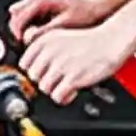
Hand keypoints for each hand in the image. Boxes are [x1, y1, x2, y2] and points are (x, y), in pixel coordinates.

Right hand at [8, 0, 115, 45]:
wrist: (98, 8)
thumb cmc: (86, 13)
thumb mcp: (65, 24)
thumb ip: (44, 31)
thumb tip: (29, 39)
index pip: (17, 17)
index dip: (17, 34)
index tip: (22, 45)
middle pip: (16, 16)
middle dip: (19, 32)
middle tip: (28, 45)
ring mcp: (40, 0)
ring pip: (21, 17)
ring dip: (25, 30)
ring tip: (36, 42)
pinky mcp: (43, 7)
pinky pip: (29, 18)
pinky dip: (31, 27)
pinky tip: (41, 36)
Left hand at [19, 24, 134, 105]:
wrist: (111, 40)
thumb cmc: (89, 41)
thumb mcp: (60, 37)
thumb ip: (44, 50)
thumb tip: (30, 68)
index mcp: (44, 41)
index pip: (24, 64)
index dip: (35, 71)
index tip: (43, 74)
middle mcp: (50, 52)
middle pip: (33, 78)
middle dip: (44, 81)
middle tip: (58, 80)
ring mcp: (61, 65)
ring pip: (44, 88)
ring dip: (55, 90)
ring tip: (65, 85)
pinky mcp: (72, 78)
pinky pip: (57, 96)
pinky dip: (63, 97)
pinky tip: (71, 91)